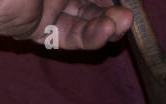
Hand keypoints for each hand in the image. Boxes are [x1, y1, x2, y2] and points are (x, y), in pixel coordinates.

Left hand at [0, 0, 132, 50]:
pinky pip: (68, 37)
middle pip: (91, 6)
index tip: (129, 3)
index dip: (112, 0)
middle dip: (112, 12)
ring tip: (122, 23)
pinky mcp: (36, 31)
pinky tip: (106, 30)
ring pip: (83, 24)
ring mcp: (45, 12)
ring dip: (106, 25)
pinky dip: (90, 36)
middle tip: (128, 17)